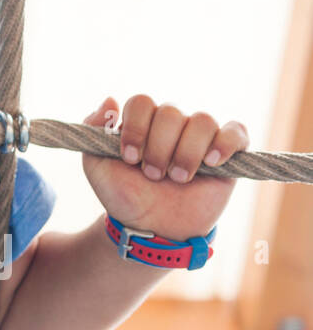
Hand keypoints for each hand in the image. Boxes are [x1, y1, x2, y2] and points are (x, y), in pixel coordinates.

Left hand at [81, 95, 248, 241]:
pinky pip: (237, 132)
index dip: (136, 128)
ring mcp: (200, 137)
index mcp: (142, 122)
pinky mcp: (228, 154)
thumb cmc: (125, 196)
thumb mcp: (97, 166)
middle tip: (152, 175)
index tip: (130, 158)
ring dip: (186, 152)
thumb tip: (110, 100)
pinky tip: (211, 162)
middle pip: (171, 112)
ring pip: (202, 121)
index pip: (141, 102)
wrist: (153, 229)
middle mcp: (172, 124)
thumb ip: (93, 130)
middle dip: (159, 147)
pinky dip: (225, 143)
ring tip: (178, 178)